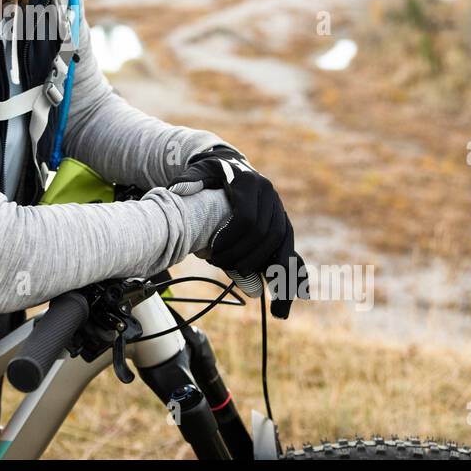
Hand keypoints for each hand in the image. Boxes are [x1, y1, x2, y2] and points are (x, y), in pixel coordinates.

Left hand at [174, 148, 306, 318]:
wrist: (232, 167)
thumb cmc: (212, 173)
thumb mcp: (200, 170)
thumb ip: (191, 179)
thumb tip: (177, 189)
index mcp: (251, 184)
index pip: (247, 218)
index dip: (230, 241)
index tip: (211, 255)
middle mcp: (271, 198)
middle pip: (266, 235)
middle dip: (245, 258)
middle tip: (220, 267)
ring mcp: (280, 213)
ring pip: (285, 247)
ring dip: (275, 275)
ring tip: (270, 304)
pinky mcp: (283, 227)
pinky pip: (291, 255)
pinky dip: (292, 279)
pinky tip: (286, 303)